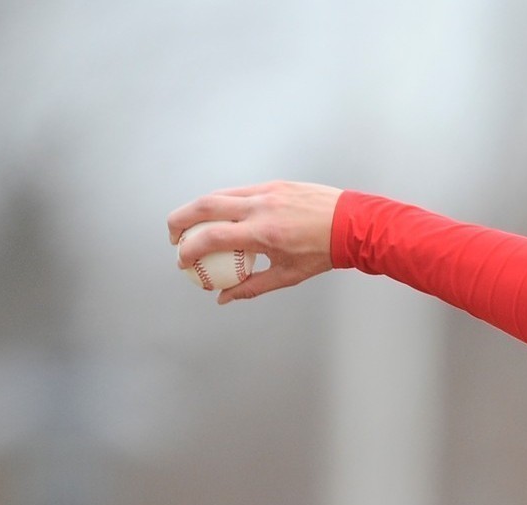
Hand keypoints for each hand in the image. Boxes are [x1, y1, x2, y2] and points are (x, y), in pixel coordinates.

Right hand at [167, 181, 343, 304]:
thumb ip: (252, 287)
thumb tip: (223, 298)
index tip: (182, 261)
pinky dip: (223, 201)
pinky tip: (222, 215)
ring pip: (219, 194)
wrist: (352, 225)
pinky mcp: (274, 184)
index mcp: (263, 233)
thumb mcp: (288, 275)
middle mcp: (260, 207)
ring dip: (198, 209)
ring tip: (193, 225)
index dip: (189, 249)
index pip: (211, 237)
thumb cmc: (323, 252)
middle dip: (179, 221)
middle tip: (174, 238)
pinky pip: (239, 190)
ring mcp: (266, 192)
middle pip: (204, 207)